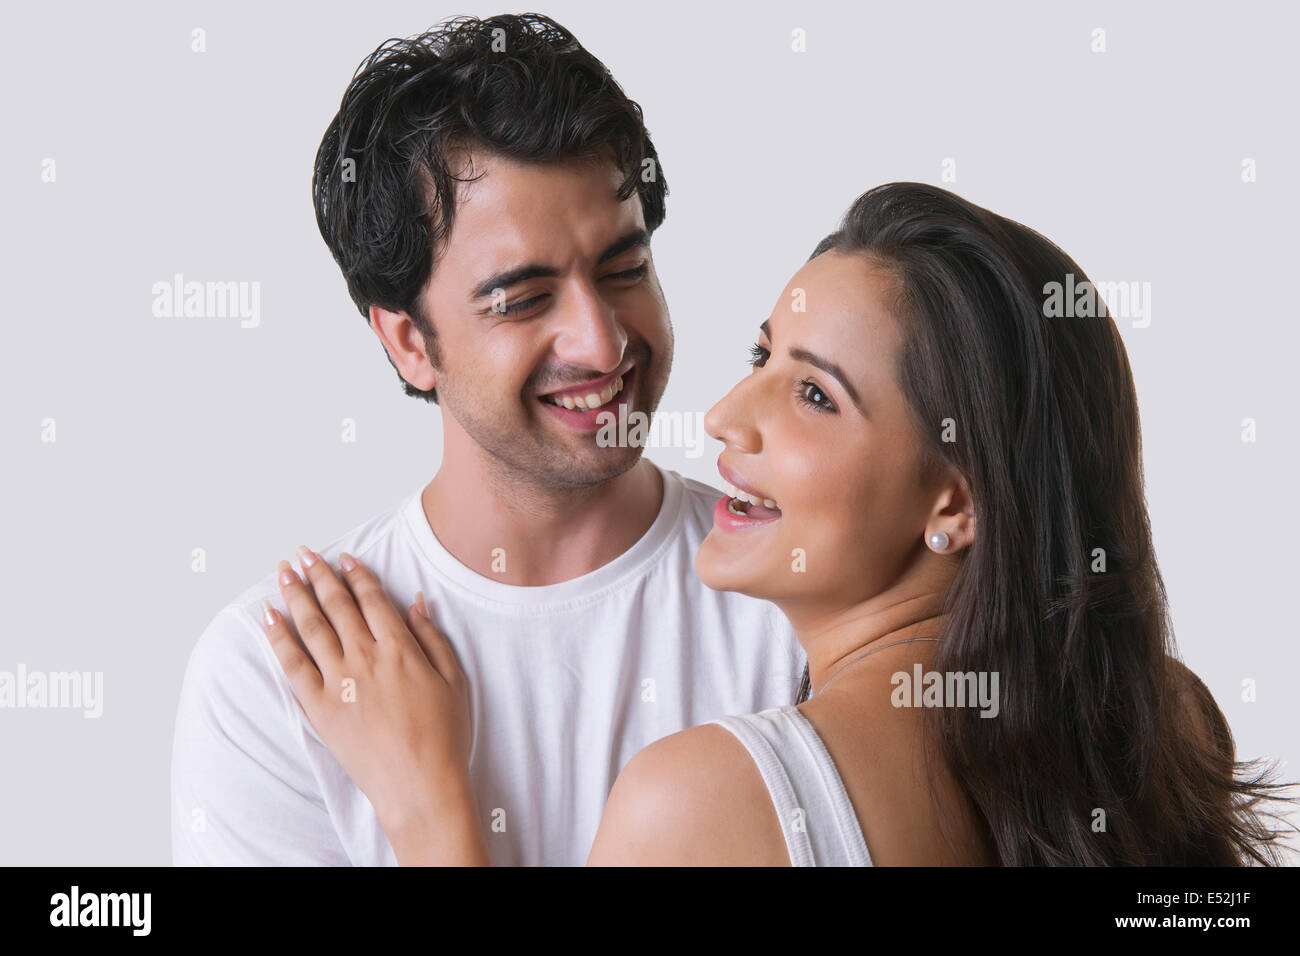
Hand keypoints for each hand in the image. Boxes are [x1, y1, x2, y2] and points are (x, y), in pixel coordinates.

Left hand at [258, 545, 487, 864]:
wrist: (420, 786)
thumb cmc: (444, 736)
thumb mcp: (454, 680)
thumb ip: (433, 638)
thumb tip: (417, 602)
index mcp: (400, 648)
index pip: (372, 599)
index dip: (356, 575)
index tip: (345, 558)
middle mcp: (365, 657)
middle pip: (336, 605)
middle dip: (318, 574)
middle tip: (303, 554)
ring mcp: (339, 682)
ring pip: (310, 627)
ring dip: (295, 595)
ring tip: (282, 573)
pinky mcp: (320, 708)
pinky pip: (292, 664)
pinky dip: (278, 637)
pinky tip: (269, 618)